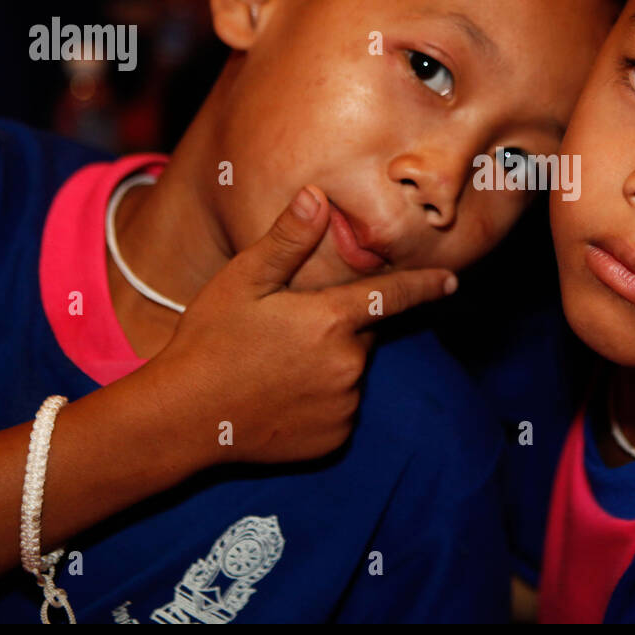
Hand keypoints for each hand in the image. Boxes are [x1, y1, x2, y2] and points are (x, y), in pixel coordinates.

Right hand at [147, 185, 456, 464]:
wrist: (182, 418)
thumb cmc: (208, 341)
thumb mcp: (242, 281)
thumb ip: (288, 240)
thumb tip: (318, 196)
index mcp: (331, 320)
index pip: (393, 296)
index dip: (424, 286)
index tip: (452, 281)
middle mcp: (348, 365)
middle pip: (363, 334)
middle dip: (338, 327)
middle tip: (286, 332)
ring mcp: (344, 406)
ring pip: (351, 372)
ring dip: (329, 364)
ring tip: (276, 368)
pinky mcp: (334, 438)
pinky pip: (341, 409)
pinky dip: (322, 401)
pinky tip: (281, 397)